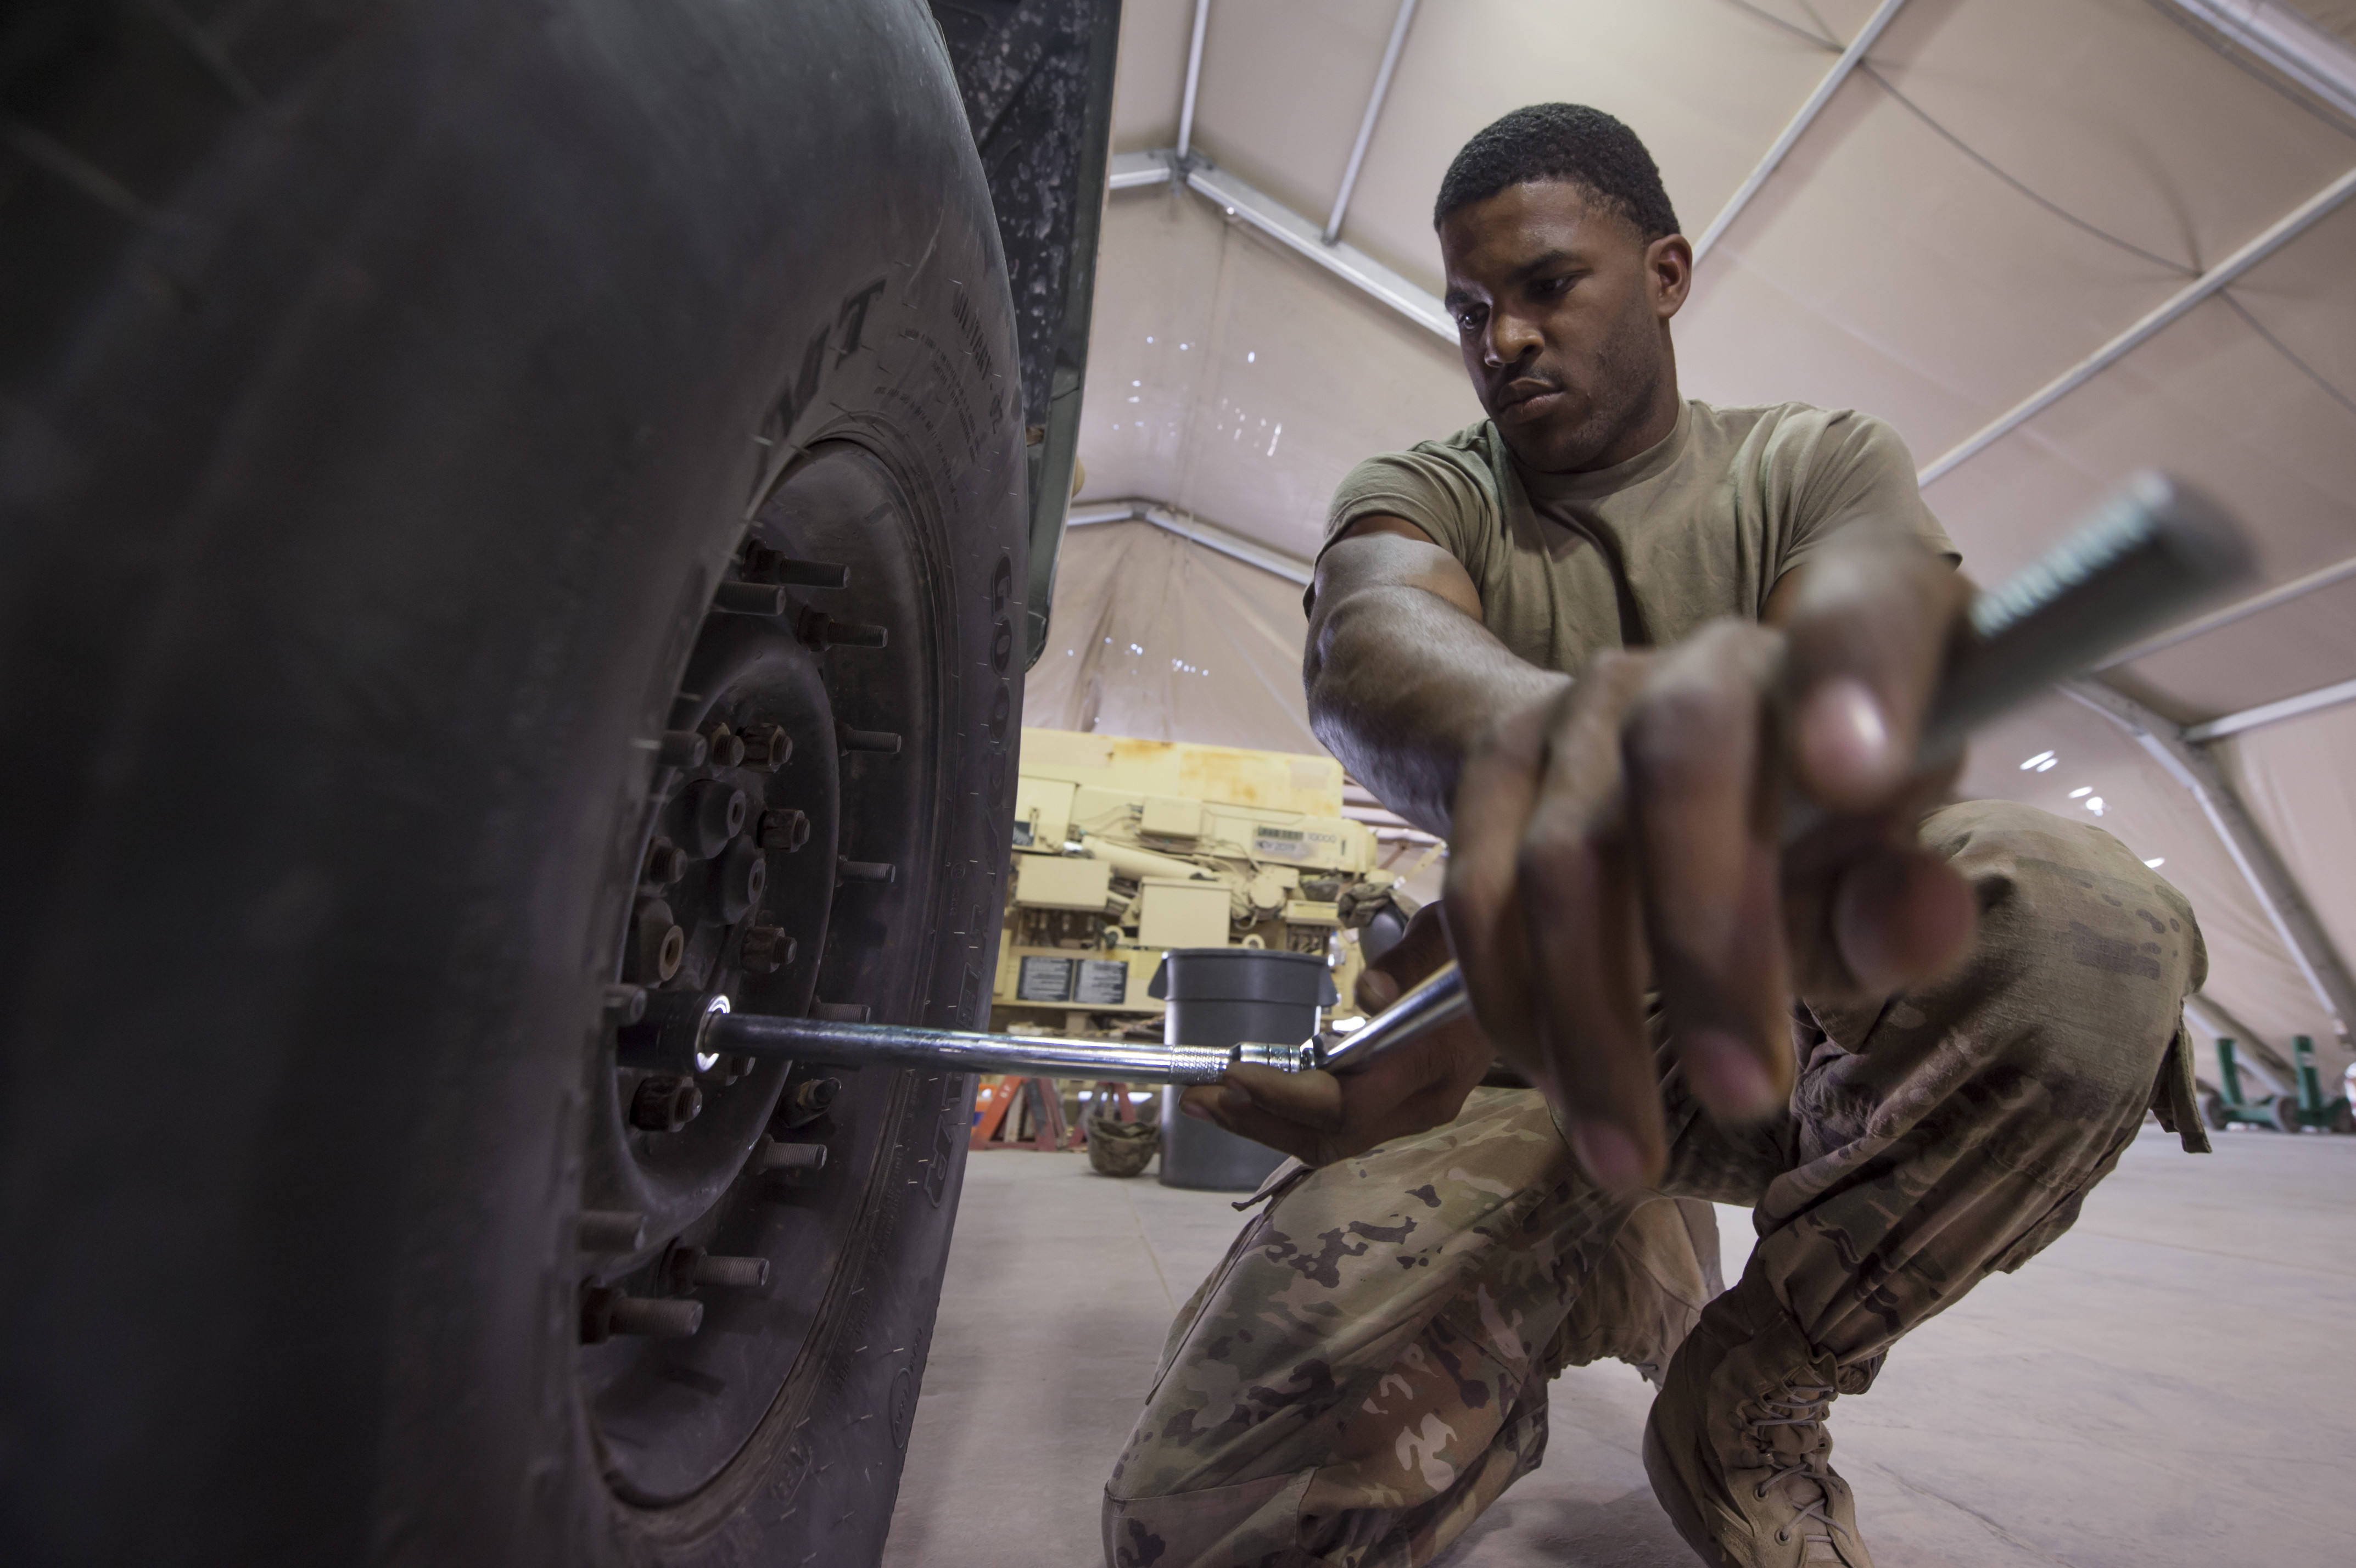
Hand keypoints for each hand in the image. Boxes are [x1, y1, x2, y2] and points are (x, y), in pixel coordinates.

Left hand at [1178, 902, 1489, 1165]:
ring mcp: (1413, 1111)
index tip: (1233, 1074)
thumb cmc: (1481, 945)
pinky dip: (1285, 1117)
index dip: (1286, 1097)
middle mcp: (1426, 1101)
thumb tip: (1366, 991)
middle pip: (1331, 1136)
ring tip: (1206, 1103)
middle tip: (1199, 1095)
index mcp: (1440, 1062)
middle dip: (1259, 1120)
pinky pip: (1336, 1127)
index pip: (1351, 1104)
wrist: (1524, 977)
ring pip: (1328, 1141)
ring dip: (1262, 1125)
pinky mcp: (1399, 1109)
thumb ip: (1411, 961)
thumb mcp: (1451, 933)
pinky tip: (1245, 1100)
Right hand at [1442, 527, 1979, 1189]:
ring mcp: (1590, 697)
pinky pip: (1478, 885)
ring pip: (1564, 853)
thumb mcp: (1888, 863)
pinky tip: (1559, 1089)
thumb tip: (1921, 924)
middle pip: (1681, 759)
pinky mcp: (1501, 753)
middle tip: (1744, 1097)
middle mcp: (1713, 650)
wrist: (1693, 765)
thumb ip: (1903, 902)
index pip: (1860, 616)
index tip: (1861, 771)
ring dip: (1594, 1022)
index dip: (1857, 678)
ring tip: (1633, 1160)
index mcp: (1853, 638)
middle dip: (1707, 942)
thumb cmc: (1829, 824)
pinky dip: (1513, 1001)